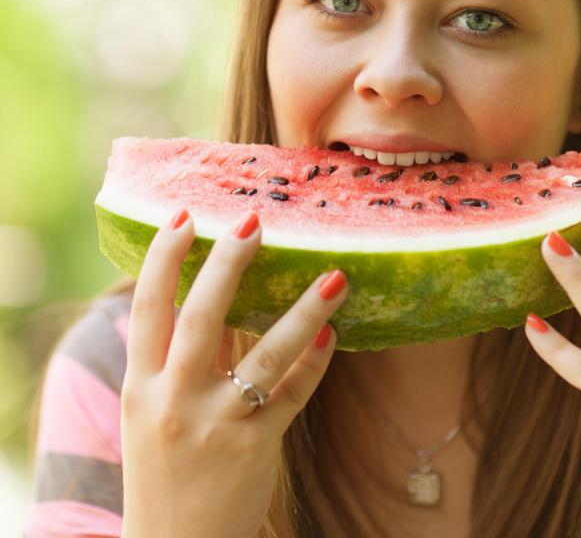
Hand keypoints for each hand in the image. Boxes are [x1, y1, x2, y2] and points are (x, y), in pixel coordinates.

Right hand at [121, 207, 347, 537]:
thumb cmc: (165, 466)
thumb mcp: (153, 411)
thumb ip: (178, 358)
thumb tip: (207, 298)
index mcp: (141, 385)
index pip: (147, 309)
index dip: (164, 260)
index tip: (184, 216)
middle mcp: (172, 401)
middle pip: (199, 319)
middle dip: (227, 266)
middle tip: (255, 222)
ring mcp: (215, 426)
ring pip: (263, 356)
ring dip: (302, 313)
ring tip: (336, 277)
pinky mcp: (254, 447)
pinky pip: (292, 396)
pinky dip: (314, 364)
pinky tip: (332, 336)